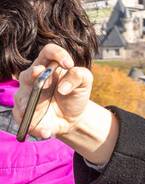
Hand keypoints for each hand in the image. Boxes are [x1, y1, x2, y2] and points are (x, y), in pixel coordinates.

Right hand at [13, 43, 118, 164]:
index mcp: (49, 66)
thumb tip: (63, 87)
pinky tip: (45, 131)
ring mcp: (26, 96)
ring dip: (29, 106)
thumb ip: (79, 76)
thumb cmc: (75, 94)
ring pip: (22, 98)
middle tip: (44, 82)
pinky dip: (34, 127)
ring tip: (36, 112)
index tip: (69, 64)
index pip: (48, 52)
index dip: (57, 54)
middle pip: (29, 73)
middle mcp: (33, 79)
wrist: (73, 117)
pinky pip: (24, 120)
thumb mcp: (84, 83)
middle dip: (35, 77)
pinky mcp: (24, 114)